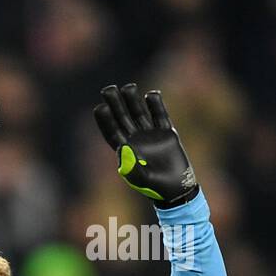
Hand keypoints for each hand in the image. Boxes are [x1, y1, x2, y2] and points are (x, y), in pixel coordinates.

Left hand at [94, 84, 197, 207]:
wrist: (176, 188)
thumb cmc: (154, 187)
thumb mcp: (141, 179)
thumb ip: (132, 167)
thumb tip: (124, 149)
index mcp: (125, 151)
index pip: (112, 132)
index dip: (105, 121)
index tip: (100, 108)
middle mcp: (136, 139)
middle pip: (123, 118)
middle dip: (115, 104)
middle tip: (107, 89)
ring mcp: (150, 134)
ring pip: (139, 113)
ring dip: (133, 101)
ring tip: (128, 87)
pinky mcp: (166, 133)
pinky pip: (160, 116)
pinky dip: (156, 105)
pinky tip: (151, 94)